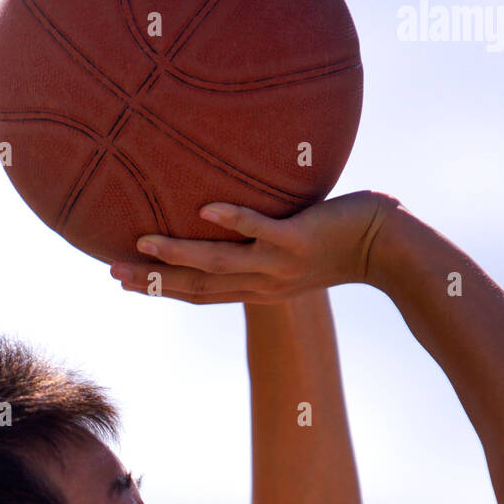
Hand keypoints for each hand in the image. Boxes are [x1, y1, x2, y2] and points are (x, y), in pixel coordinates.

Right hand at [109, 190, 399, 303]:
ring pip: (220, 263)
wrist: (390, 249)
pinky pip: (261, 230)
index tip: (125, 282)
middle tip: (113, 273)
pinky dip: (234, 220)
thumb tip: (234, 216)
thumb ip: (265, 239)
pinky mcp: (299, 240)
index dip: (161, 290)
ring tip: (143, 240)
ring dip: (179, 253)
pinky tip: (205, 209)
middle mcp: (263, 283)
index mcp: (259, 288)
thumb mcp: (297, 250)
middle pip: (198, 287)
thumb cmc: (346, 241)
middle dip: (155, 281)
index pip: (200, 294)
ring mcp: (279, 263)